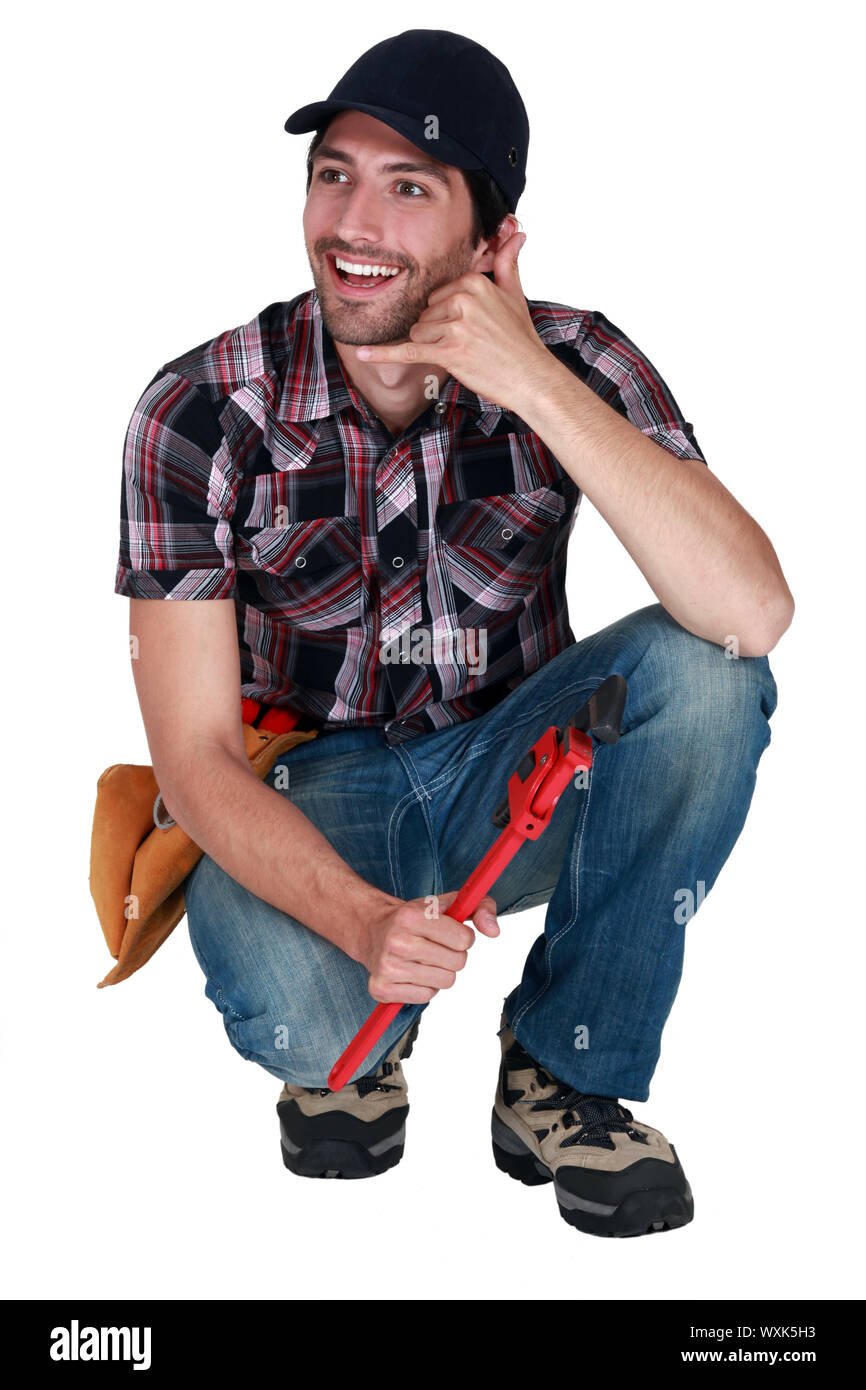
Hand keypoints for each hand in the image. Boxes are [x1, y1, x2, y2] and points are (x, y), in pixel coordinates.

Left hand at [355, 231, 554, 413]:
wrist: (532, 377)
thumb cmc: (521, 340)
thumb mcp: (514, 295)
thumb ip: (507, 262)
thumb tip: (517, 232)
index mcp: (473, 282)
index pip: (436, 295)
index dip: (447, 316)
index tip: (470, 328)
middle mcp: (463, 300)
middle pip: (424, 314)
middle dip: (439, 332)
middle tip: (470, 344)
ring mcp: (455, 327)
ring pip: (419, 333)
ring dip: (434, 348)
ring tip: (465, 354)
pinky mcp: (448, 352)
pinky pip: (408, 351)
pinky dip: (383, 354)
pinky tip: (362, 352)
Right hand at [360, 890, 499, 1004]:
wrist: (372, 929)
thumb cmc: (414, 917)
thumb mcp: (446, 903)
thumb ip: (479, 907)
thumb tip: (495, 931)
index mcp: (412, 916)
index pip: (464, 940)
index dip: (463, 937)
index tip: (449, 932)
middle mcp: (397, 941)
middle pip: (458, 963)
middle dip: (453, 955)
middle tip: (436, 946)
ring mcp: (388, 967)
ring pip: (445, 981)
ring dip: (440, 971)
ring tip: (423, 958)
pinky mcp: (382, 989)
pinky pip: (427, 996)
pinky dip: (425, 986)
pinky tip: (412, 971)